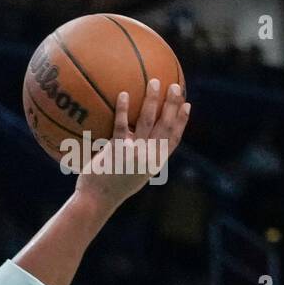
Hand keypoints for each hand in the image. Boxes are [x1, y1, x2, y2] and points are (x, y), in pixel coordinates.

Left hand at [76, 79, 190, 208]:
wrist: (95, 201)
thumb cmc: (107, 190)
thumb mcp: (129, 176)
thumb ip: (135, 159)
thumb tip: (131, 140)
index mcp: (154, 163)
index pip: (174, 139)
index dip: (182, 121)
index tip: (188, 105)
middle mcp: (149, 156)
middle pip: (166, 125)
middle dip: (173, 104)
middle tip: (175, 86)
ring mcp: (135, 152)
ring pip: (148, 121)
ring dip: (153, 100)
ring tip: (155, 82)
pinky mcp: (118, 150)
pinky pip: (122, 125)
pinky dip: (123, 109)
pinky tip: (123, 94)